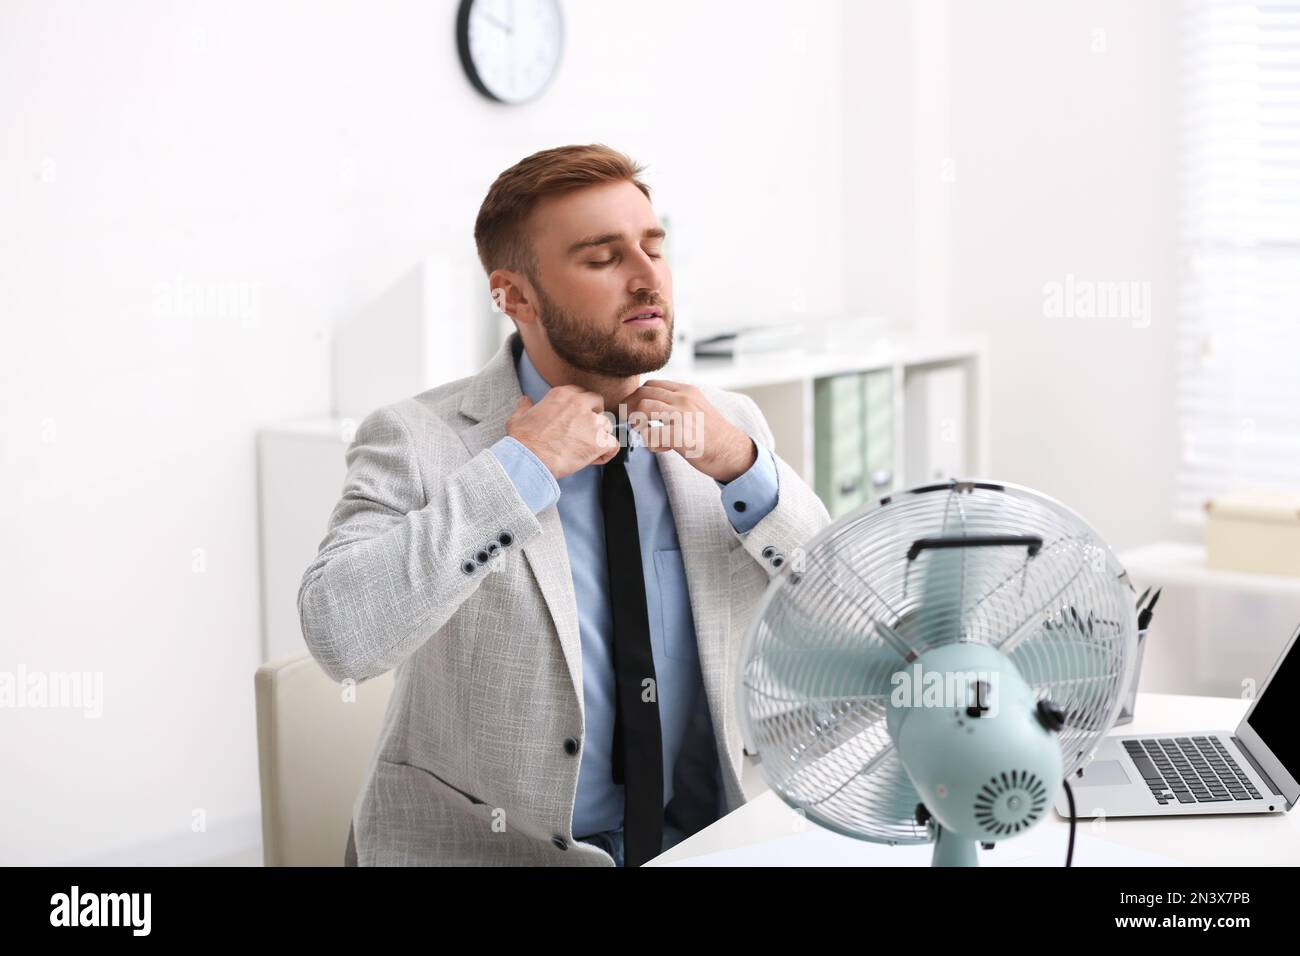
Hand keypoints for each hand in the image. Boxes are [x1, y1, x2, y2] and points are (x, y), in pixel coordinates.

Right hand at [506, 387, 620, 479]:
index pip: (582, 395)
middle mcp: (580, 403)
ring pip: (607, 425)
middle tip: (586, 432)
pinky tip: (595, 458)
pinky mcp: (599, 441)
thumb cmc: (523, 440)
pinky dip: (607, 453)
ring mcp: (592, 422)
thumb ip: (525, 407)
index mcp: (562, 395)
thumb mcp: (518, 417)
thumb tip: (525, 400)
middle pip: (598, 405)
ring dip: (600, 436)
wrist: (530, 458)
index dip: (581, 408)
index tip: (575, 420)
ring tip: (586, 449)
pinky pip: (614, 445)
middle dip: (595, 417)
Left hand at [623, 380, 756, 482]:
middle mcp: (684, 398)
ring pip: (642, 408)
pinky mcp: (681, 435)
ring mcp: (682, 415)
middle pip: (642, 394)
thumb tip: (648, 407)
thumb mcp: (696, 408)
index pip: (650, 384)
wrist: (733, 452)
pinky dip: (648, 442)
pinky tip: (660, 448)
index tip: (634, 412)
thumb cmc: (713, 436)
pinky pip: (649, 434)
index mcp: (687, 390)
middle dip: (630, 409)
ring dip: (637, 423)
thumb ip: (676, 403)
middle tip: (633, 425)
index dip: (636, 398)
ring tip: (647, 435)